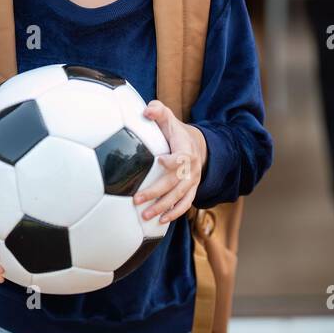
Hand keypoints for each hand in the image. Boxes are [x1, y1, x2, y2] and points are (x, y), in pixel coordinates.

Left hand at [133, 101, 207, 225]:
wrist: (196, 145)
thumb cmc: (174, 131)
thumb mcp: (168, 118)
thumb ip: (157, 111)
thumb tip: (146, 111)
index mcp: (186, 149)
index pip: (182, 157)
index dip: (173, 160)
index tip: (159, 161)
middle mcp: (191, 168)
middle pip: (175, 182)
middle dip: (157, 192)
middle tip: (137, 199)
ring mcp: (193, 181)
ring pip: (179, 197)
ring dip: (163, 207)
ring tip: (145, 216)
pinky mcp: (191, 190)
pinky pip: (185, 204)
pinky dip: (174, 213)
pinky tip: (160, 221)